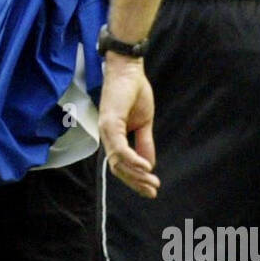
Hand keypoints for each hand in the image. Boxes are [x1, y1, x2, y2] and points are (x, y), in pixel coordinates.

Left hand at [99, 55, 158, 196]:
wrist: (129, 69)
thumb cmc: (135, 91)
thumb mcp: (144, 123)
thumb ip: (144, 143)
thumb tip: (149, 164)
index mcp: (114, 137)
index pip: (121, 165)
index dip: (135, 179)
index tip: (152, 189)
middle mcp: (107, 136)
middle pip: (117, 168)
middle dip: (136, 182)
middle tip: (153, 191)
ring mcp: (106, 130)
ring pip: (118, 161)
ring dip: (136, 174)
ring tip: (152, 182)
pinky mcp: (110, 122)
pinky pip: (120, 147)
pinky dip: (132, 159)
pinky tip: (145, 167)